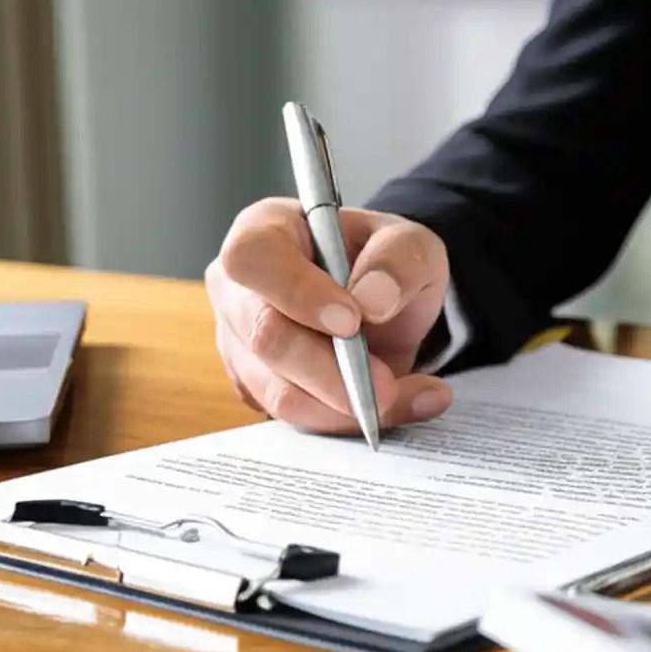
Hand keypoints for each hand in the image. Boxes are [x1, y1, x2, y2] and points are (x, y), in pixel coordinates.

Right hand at [205, 198, 453, 433]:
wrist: (384, 302)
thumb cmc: (383, 261)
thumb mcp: (411, 244)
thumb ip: (400, 260)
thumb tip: (373, 299)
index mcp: (265, 231)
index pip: (254, 258)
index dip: (297, 292)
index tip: (351, 321)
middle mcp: (239, 289)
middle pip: (266, 336)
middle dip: (330, 370)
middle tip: (385, 384)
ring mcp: (240, 343)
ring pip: (278, 391)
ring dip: (344, 406)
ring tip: (403, 397)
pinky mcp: (258, 389)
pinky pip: (296, 417)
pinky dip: (347, 420)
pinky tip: (395, 405)